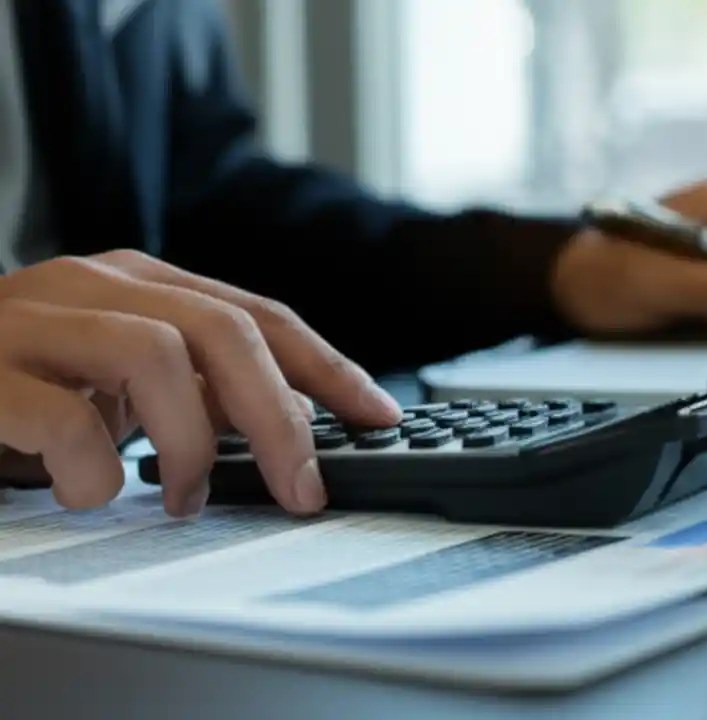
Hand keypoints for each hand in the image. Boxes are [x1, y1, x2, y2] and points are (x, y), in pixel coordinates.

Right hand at [0, 250, 400, 516]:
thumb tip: (295, 433)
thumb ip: (196, 390)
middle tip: (304, 487)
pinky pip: (64, 419)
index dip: (329, 367)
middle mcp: (95, 285)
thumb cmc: (23, 383)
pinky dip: (97, 471)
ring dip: (190, 444)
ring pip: (157, 357)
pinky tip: (95, 495)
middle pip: (225, 330)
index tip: (380, 416)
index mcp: (142, 282)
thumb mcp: (120, 379)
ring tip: (182, 497)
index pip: (261, 314)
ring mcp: (33, 320)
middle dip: (281, 416)